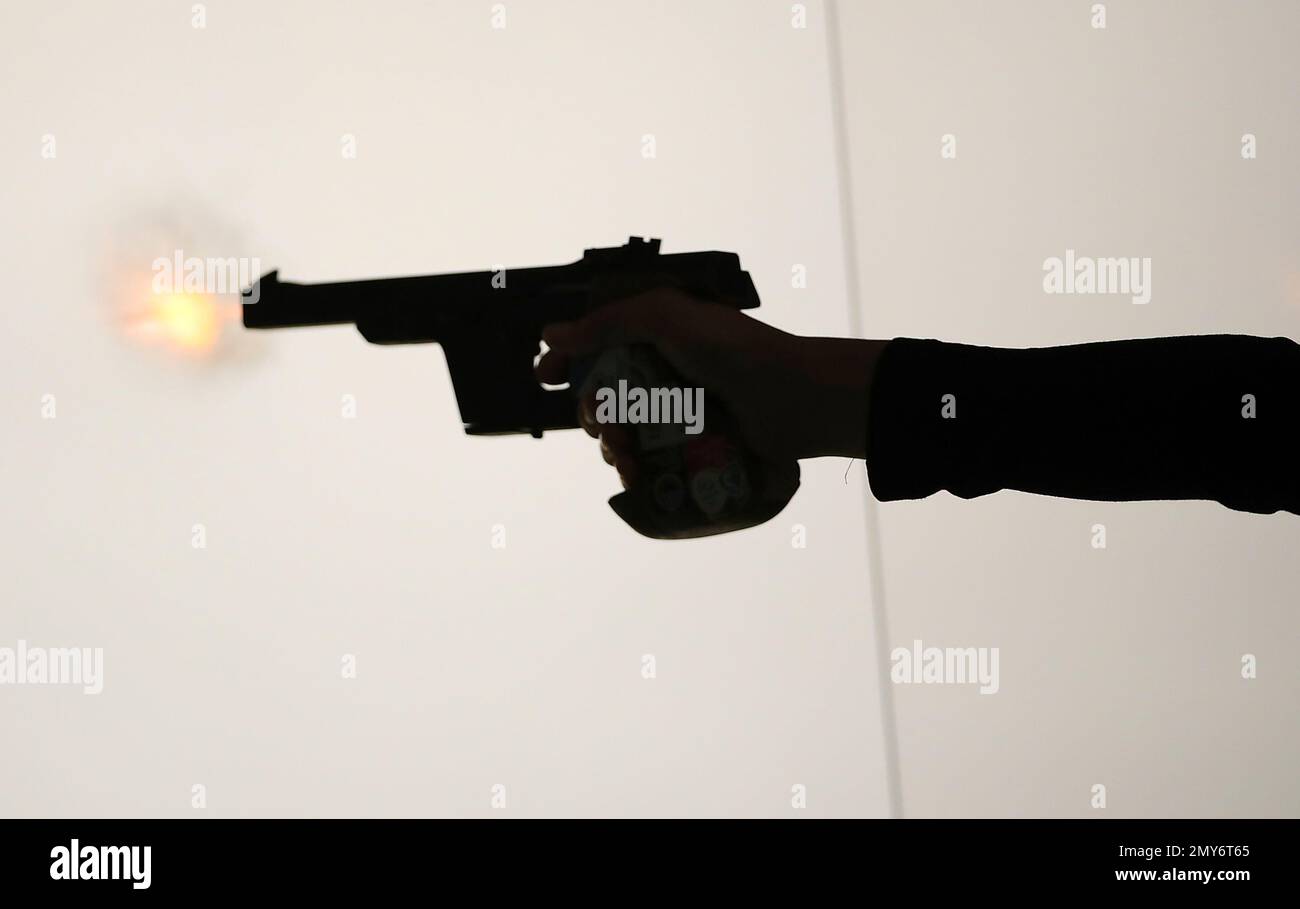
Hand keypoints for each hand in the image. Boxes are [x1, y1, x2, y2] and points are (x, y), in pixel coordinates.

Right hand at [536, 288, 881, 487]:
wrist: (792, 399)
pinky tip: (633, 477)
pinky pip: (652, 460)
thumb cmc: (732, 350)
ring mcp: (681, 411)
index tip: (546, 377)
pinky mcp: (694, 447)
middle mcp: (666, 370)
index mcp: (658, 333)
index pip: (599, 344)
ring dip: (613, 445)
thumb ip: (606, 323)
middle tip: (601, 424)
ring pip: (625, 432)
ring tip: (622, 453)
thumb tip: (551, 335)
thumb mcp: (665, 318)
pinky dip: (636, 469)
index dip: (569, 360)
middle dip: (593, 411)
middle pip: (606, 394)